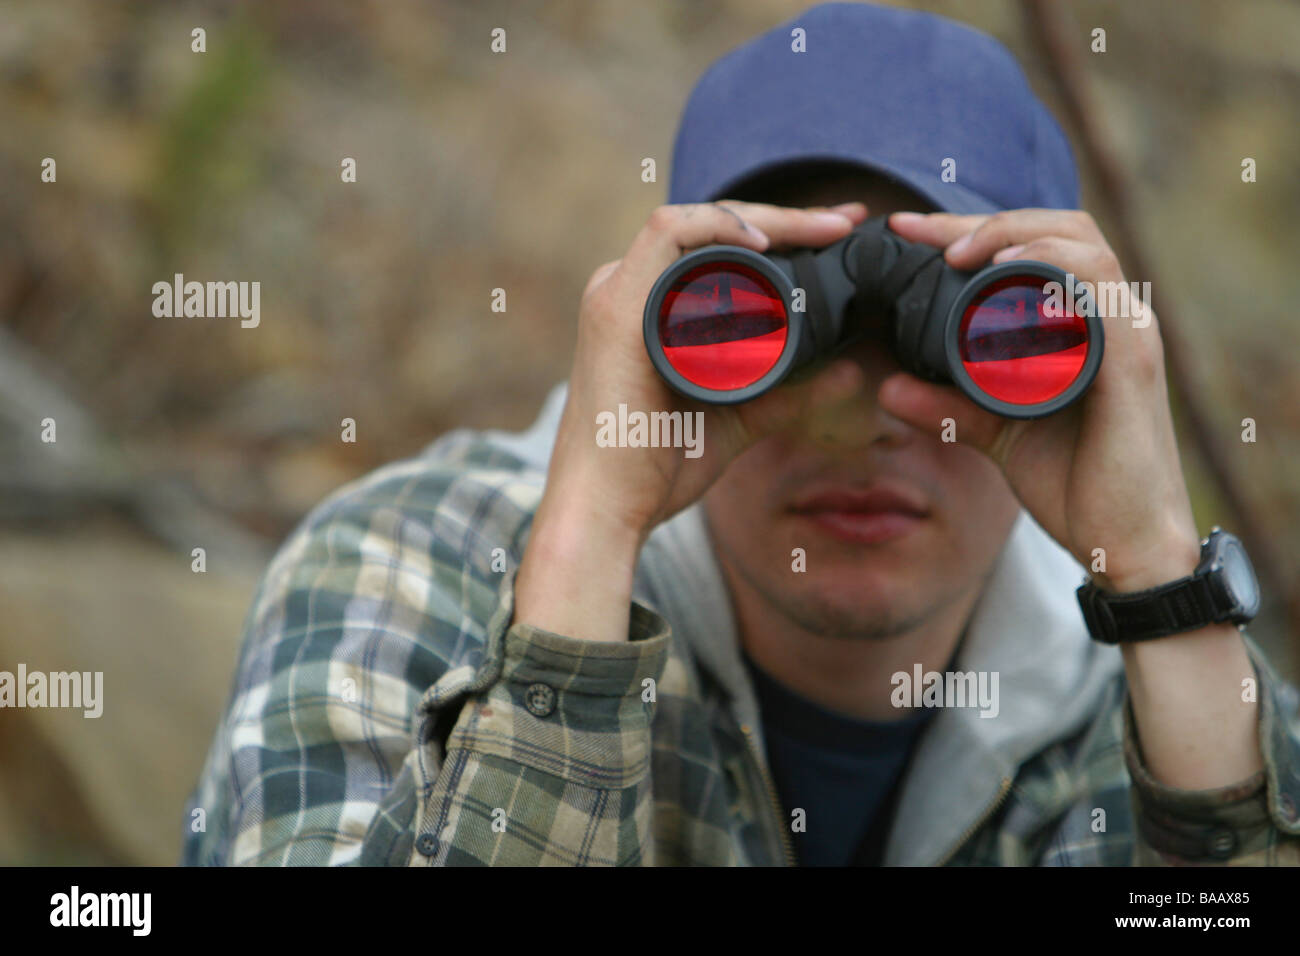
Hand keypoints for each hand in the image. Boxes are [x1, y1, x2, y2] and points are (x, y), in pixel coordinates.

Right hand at [516, 200, 869, 640]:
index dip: (780, 232)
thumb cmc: (657, 468)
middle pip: (712, 229)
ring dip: (764, 218)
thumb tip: (852, 371)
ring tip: (824, 228)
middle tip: (847, 221)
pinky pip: (668, 235)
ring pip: (694, 221)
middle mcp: (629, 291)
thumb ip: (790, 395)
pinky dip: (718, 228)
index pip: (717, 250)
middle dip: (786, 217)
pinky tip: (766, 242)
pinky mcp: (618, 307)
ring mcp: (619, 294)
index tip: (838, 234)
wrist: (607, 509)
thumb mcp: (739, 419)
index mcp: (650, 310)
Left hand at [883, 208, 1200, 591]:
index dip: (971, 229)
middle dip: (986, 220)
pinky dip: (1058, 271)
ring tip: (959, 252)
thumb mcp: (996, 434)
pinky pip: (1102, 295)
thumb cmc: (1075, 484)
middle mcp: (1111, 318)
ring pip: (1083, 245)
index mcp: (1084, 324)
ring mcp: (1127, 335)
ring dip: (1018, 233)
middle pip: (1058, 228)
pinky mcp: (1132, 364)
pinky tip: (1012, 271)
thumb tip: (886, 388)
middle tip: (921, 231)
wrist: (1122, 544)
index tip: (906, 229)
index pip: (1036, 246)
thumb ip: (946, 407)